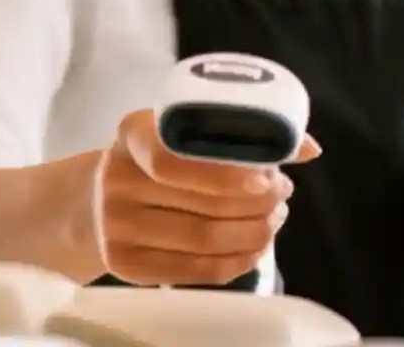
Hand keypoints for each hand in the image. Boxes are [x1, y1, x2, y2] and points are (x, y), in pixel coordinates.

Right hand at [94, 109, 321, 286]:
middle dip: (257, 203)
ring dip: (254, 232)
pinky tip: (255, 247)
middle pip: (201, 204)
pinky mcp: (124, 264)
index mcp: (132, 134)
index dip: (223, 174)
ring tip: (274, 218)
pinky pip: (195, 270)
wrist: (94, 201)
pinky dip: (236, 261)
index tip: (266, 178)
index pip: (172, 158)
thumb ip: (235, 133)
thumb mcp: (176, 133)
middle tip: (283, 194)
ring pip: (204, 239)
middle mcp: (116, 179)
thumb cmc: (153, 160)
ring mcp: (115, 226)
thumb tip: (309, 148)